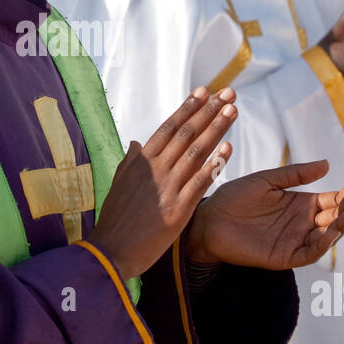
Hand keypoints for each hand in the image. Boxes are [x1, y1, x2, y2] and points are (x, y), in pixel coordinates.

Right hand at [88, 86, 237, 279]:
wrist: (111, 251)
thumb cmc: (114, 220)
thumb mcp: (118, 185)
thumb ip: (130, 162)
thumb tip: (136, 142)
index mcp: (141, 162)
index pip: (168, 128)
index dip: (187, 108)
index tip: (203, 91)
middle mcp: (155, 170)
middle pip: (186, 134)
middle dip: (209, 111)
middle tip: (228, 93)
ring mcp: (168, 188)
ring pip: (196, 152)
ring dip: (216, 129)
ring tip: (232, 111)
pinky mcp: (178, 209)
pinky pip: (200, 181)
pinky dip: (215, 163)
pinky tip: (228, 149)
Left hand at [186, 161, 343, 268]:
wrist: (209, 219)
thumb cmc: (234, 197)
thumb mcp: (268, 180)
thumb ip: (295, 174)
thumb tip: (327, 164)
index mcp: (300, 203)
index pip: (331, 199)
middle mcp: (301, 223)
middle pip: (334, 217)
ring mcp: (294, 240)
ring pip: (327, 236)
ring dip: (341, 225)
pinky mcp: (284, 257)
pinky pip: (309, 253)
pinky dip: (322, 244)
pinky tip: (330, 231)